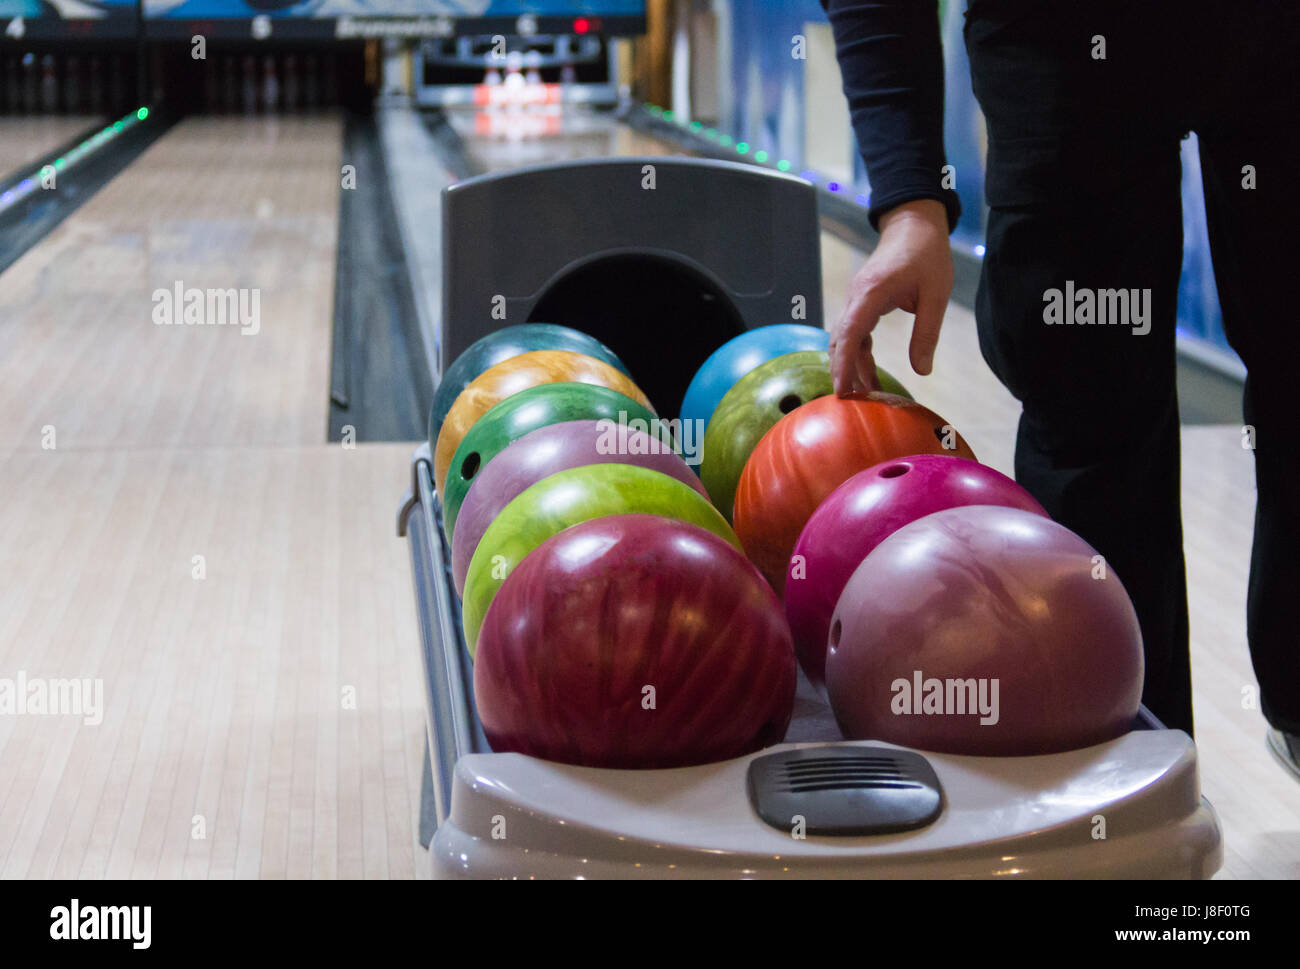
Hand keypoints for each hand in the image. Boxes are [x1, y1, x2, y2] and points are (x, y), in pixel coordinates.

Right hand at [828, 199, 953, 394]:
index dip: (843, 364)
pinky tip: (869, 373)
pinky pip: (854, 332)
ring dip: (851, 365)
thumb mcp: (936, 295)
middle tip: (851, 403)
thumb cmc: (927, 254)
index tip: (842, 390)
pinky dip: (858, 353)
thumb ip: (926, 333)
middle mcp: (856, 297)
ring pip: (845, 339)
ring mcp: (857, 299)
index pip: (848, 334)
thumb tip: (922, 371)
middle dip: (843, 371)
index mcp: (871, 293)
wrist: (914, 224)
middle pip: (840, 341)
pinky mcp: (862, 301)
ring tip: (864, 394)